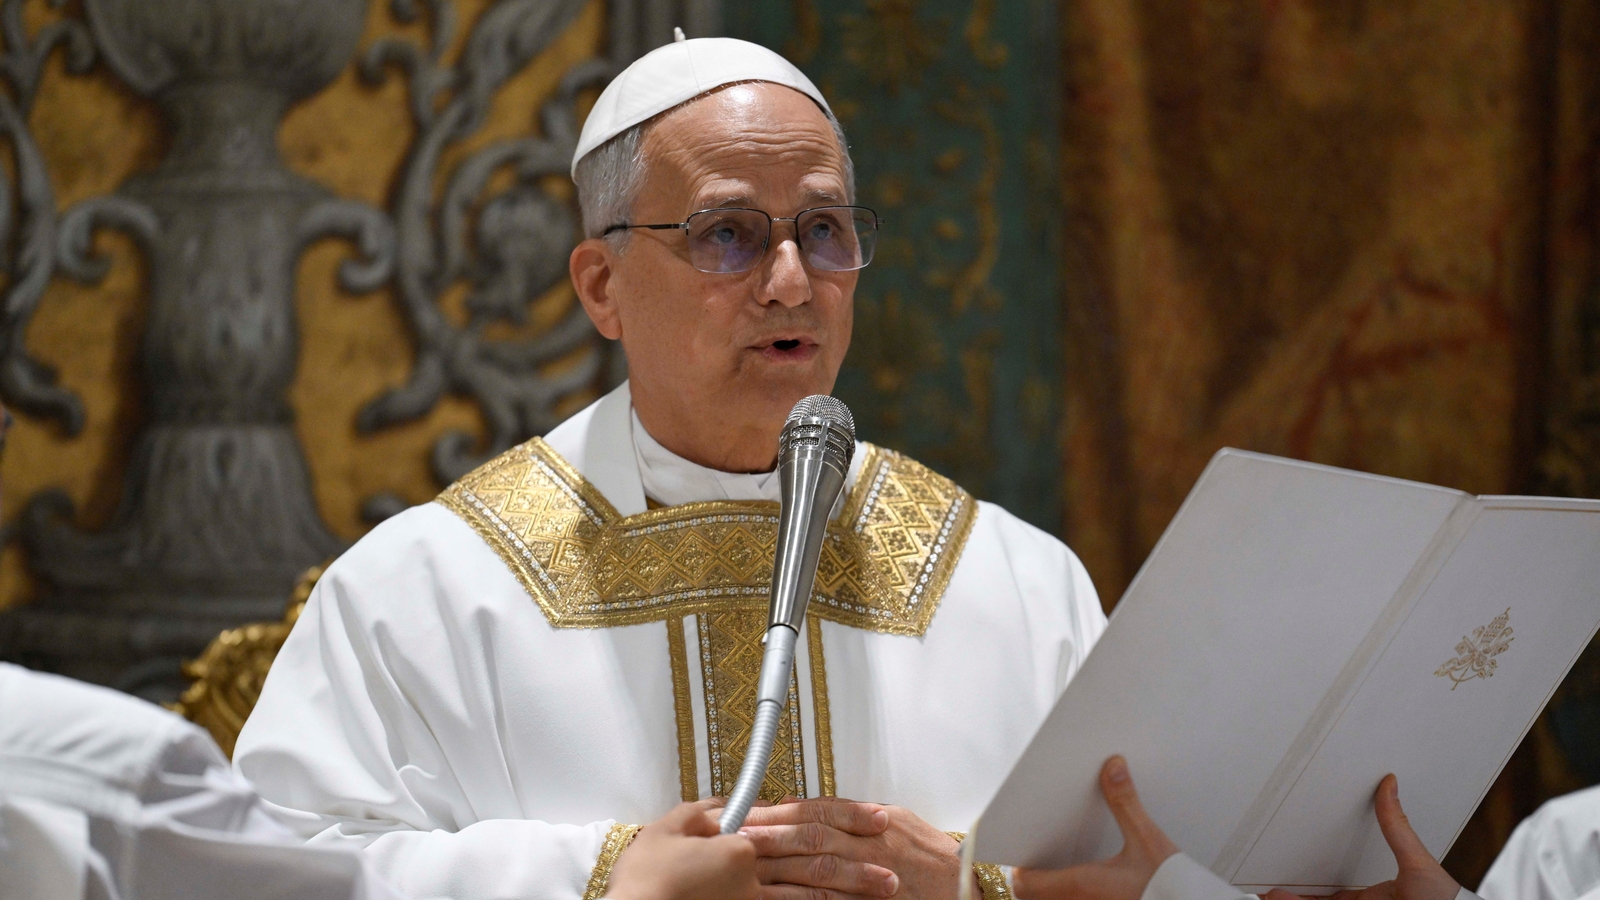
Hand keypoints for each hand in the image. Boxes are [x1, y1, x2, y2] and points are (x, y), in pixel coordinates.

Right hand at [608, 801, 759, 899]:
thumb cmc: (647, 877)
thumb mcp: (664, 828)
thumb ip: (694, 815)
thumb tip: (712, 824)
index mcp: (738, 854)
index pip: (735, 838)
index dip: (710, 840)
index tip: (689, 849)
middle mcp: (748, 885)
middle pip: (735, 864)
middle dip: (712, 863)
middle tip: (679, 868)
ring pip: (728, 887)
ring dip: (709, 884)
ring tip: (678, 888)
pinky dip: (705, 899)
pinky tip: (683, 898)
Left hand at [740, 796, 967, 898]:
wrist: (969, 889)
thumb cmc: (935, 858)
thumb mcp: (897, 821)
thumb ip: (851, 814)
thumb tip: (804, 806)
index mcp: (877, 820)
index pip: (818, 810)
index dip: (779, 810)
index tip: (748, 810)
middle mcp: (872, 845)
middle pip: (810, 834)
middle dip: (769, 832)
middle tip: (733, 831)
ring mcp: (871, 877)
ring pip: (817, 867)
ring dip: (778, 863)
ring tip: (745, 861)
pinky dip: (803, 897)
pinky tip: (778, 895)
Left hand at [1012, 756, 1177, 899]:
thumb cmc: (1169, 888)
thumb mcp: (1148, 840)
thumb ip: (1126, 803)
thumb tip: (1112, 768)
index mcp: (1080, 885)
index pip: (1023, 883)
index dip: (1014, 866)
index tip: (1014, 847)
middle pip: (1030, 896)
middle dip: (1026, 875)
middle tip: (1028, 852)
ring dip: (1044, 887)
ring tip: (1047, 865)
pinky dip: (1063, 893)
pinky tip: (1077, 878)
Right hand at [1263, 775, 1459, 899]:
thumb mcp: (1417, 862)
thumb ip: (1397, 828)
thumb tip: (1390, 785)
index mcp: (1376, 895)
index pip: (1335, 890)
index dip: (1310, 882)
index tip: (1290, 870)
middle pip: (1319, 899)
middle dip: (1291, 893)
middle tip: (1268, 885)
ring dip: (1290, 899)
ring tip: (1268, 894)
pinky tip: (1281, 898)